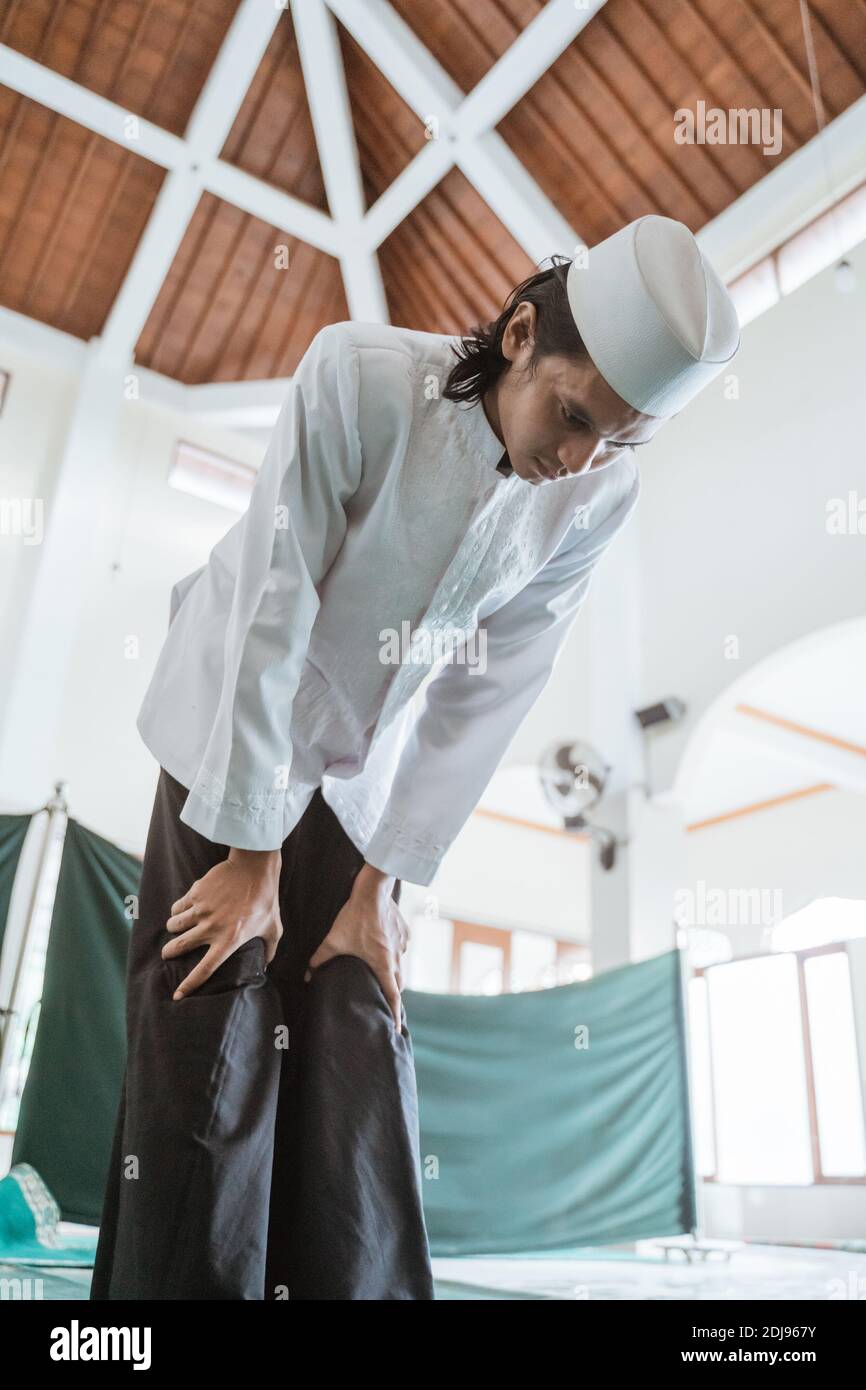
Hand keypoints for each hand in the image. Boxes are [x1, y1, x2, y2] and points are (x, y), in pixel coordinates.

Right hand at [162, 847, 282, 998]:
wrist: (255, 867)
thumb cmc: (266, 899)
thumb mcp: (274, 928)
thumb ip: (269, 950)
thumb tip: (266, 967)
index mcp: (229, 941)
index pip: (205, 969)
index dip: (189, 985)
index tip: (178, 995)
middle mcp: (211, 928)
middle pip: (179, 947)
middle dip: (169, 953)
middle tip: (168, 953)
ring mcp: (201, 910)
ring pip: (173, 926)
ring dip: (173, 929)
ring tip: (176, 928)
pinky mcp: (195, 894)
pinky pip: (177, 907)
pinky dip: (177, 910)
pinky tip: (181, 910)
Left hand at [306, 864, 408, 1029]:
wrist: (374, 890)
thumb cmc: (355, 917)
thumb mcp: (334, 940)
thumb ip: (320, 959)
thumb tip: (307, 975)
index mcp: (383, 965)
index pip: (392, 996)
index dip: (395, 1014)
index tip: (397, 1028)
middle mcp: (396, 957)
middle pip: (399, 983)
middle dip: (394, 995)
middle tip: (387, 1003)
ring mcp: (402, 943)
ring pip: (401, 965)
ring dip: (394, 972)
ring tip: (384, 976)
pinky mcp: (404, 930)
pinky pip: (402, 947)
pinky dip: (395, 952)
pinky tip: (385, 948)